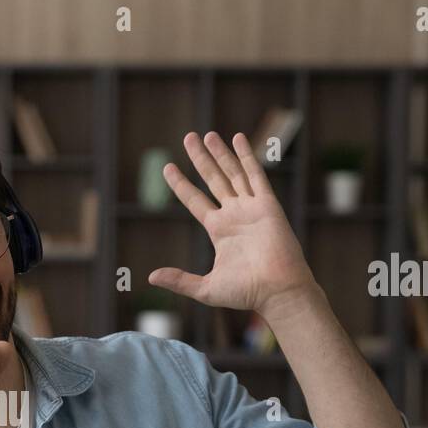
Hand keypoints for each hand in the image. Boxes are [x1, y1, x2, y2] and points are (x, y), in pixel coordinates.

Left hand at [148, 131, 319, 315]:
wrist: (277, 291)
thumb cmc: (246, 292)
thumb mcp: (205, 288)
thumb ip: (179, 280)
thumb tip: (151, 276)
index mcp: (219, 230)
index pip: (195, 200)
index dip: (181, 184)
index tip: (168, 168)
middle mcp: (234, 215)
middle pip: (213, 179)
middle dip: (201, 159)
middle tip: (188, 137)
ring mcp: (251, 207)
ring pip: (232, 173)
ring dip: (220, 153)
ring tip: (207, 135)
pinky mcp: (267, 205)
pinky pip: (255, 175)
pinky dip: (246, 156)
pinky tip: (237, 139)